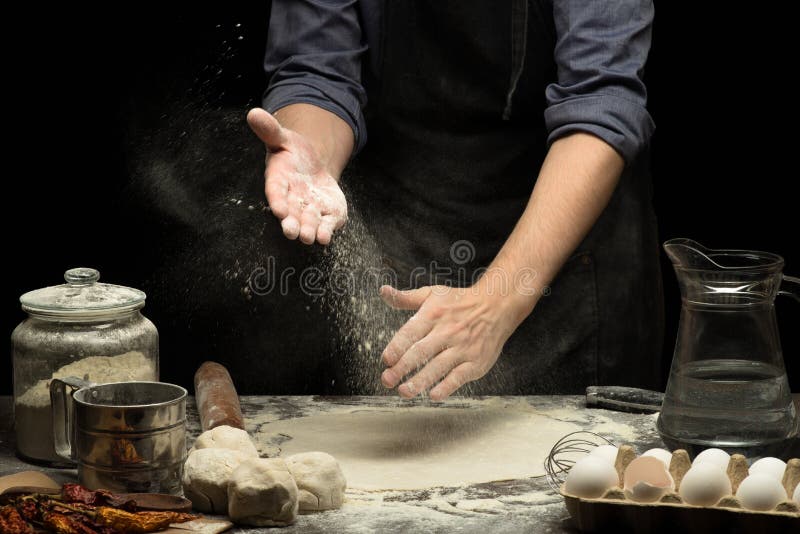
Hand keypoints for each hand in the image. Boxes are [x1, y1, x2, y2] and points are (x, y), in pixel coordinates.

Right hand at [247, 108, 346, 244]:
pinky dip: (326, 232)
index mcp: (278, 182)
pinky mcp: (326, 215)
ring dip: (309, 230)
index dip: (277, 200)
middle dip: (291, 223)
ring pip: (308, 223)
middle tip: (292, 232)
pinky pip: (326, 225)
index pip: (276, 192)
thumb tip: (254, 113)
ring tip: (309, 237)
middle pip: (291, 214)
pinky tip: (326, 238)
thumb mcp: (282, 138)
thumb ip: (270, 130)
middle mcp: (292, 200)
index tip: (278, 209)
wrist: (313, 166)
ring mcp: (309, 210)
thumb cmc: (292, 154)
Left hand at [379, 284, 519, 399]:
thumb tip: (383, 291)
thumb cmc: (460, 302)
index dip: (397, 347)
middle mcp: (447, 331)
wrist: (497, 305)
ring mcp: (463, 347)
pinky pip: (459, 376)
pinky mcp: (476, 362)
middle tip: (387, 380)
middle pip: (421, 351)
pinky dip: (446, 387)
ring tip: (404, 391)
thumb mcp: (432, 294)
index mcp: (433, 314)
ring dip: (420, 381)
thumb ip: (405, 298)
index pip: (411, 332)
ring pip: (438, 367)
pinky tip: (433, 395)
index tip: (386, 360)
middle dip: (402, 367)